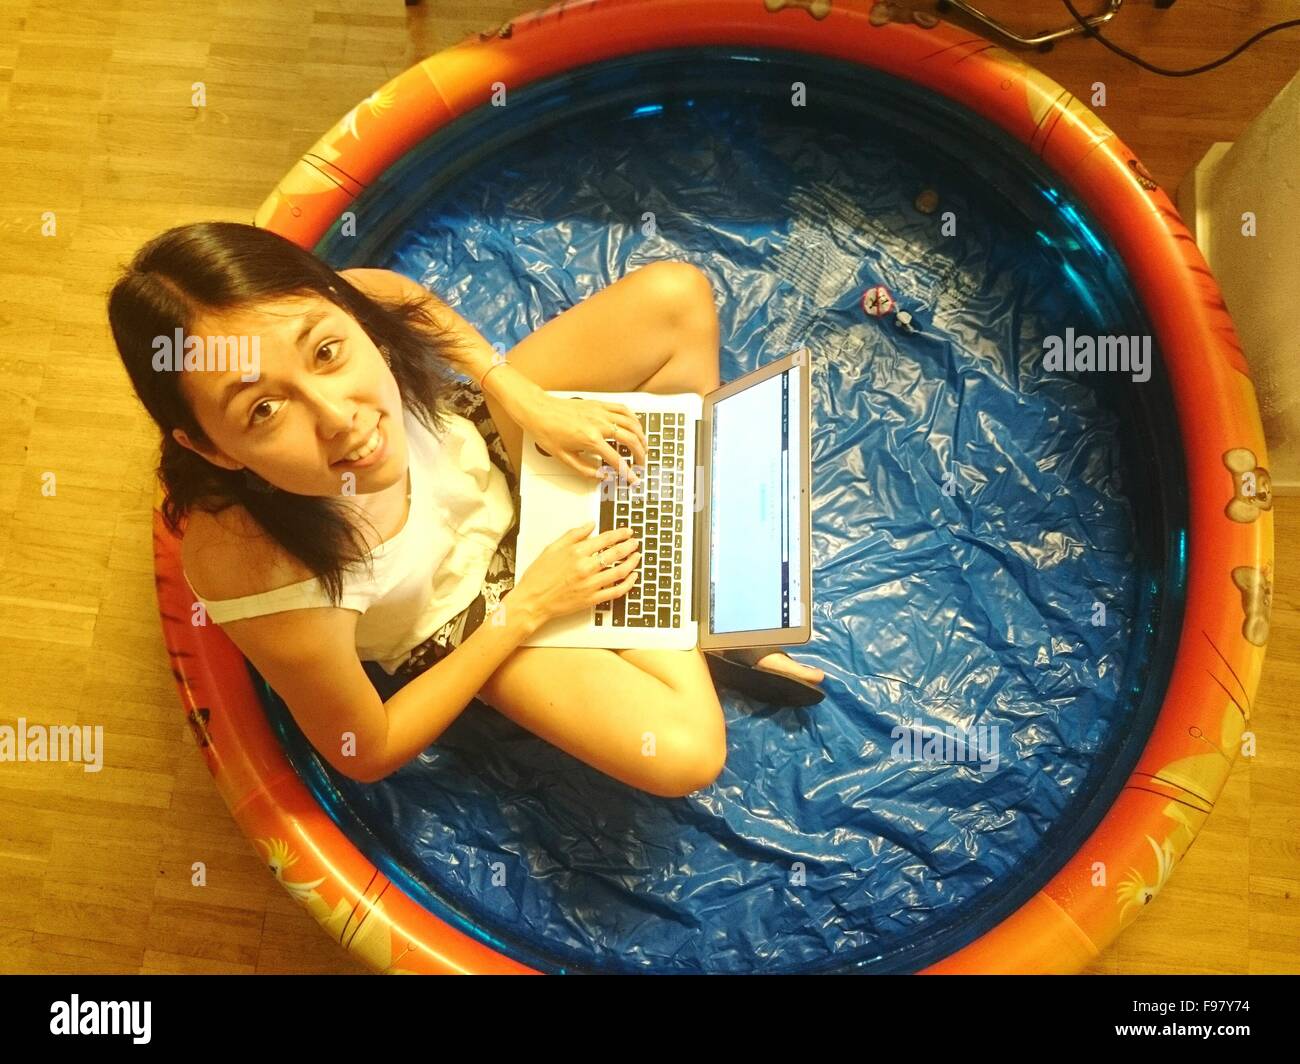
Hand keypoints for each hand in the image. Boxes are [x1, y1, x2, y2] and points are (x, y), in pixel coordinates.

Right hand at [512, 521, 640, 621]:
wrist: (532, 601)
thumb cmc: (538, 575)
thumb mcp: (552, 548)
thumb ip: (573, 534)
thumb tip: (590, 524)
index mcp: (576, 552)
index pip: (606, 539)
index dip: (620, 534)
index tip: (628, 531)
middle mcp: (586, 567)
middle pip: (616, 553)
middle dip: (630, 546)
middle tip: (636, 543)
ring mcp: (590, 584)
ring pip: (620, 571)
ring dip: (632, 563)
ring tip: (637, 557)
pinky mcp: (592, 599)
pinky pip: (616, 591)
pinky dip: (628, 584)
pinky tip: (632, 578)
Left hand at [521, 393, 648, 483]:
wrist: (538, 411)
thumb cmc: (547, 432)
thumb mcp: (564, 458)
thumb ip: (586, 470)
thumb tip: (602, 476)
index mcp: (590, 440)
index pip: (616, 460)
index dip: (627, 472)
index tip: (633, 479)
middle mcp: (600, 424)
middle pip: (630, 440)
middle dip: (640, 454)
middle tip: (641, 464)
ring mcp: (601, 412)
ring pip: (631, 423)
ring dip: (641, 436)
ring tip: (644, 447)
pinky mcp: (599, 404)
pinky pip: (623, 409)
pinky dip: (634, 418)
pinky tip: (636, 426)